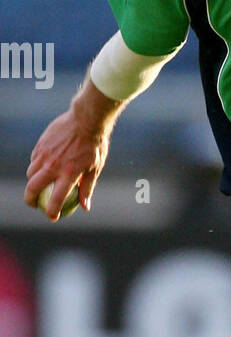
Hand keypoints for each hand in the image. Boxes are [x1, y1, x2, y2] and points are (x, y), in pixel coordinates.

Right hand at [24, 104, 110, 219]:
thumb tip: (85, 207)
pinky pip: (34, 160)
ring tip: (38, 186)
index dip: (51, 212)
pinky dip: (36, 166)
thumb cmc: (95, 145)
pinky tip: (42, 168)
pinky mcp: (41, 144)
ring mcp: (45, 154)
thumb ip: (87, 188)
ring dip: (32, 183)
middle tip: (34, 205)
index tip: (52, 217)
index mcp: (68, 174)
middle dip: (30, 200)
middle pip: (33, 188)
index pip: (55, 199)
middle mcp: (53, 165)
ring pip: (31, 173)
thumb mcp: (95, 168)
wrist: (87, 119)